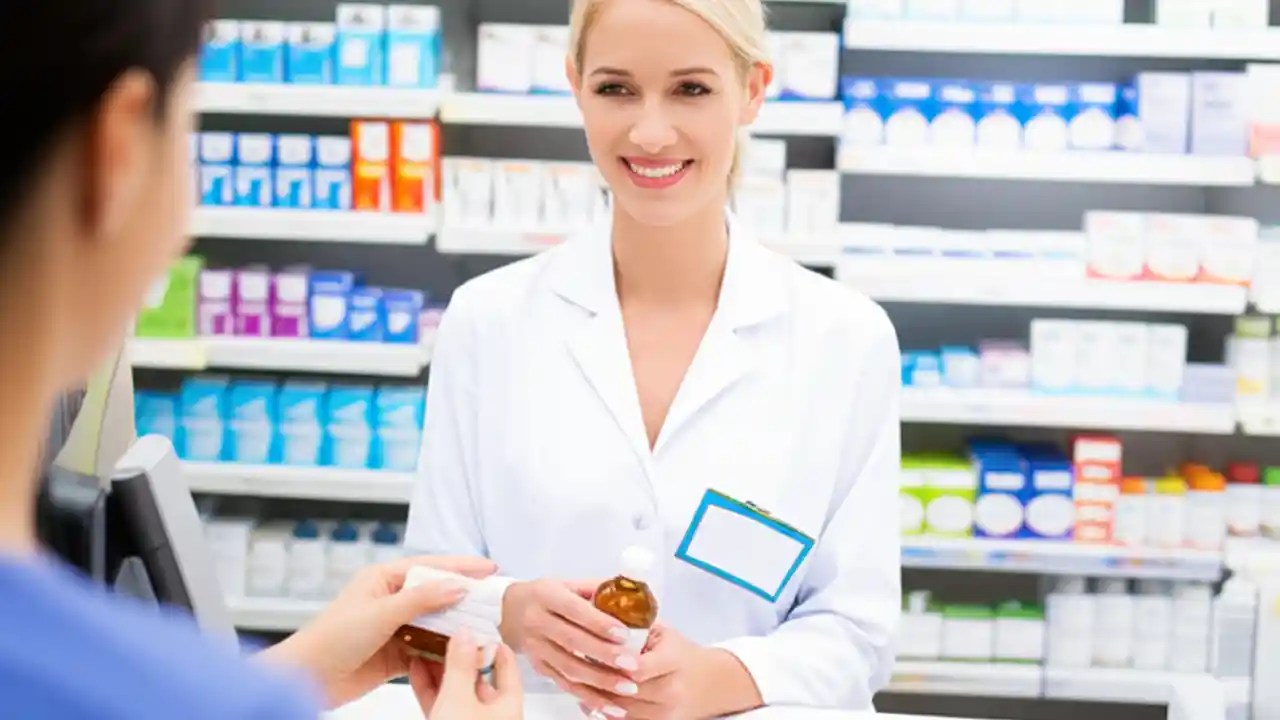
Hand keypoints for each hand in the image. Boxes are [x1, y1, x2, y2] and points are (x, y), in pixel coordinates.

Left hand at [261, 555, 495, 707]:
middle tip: (493, 602)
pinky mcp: (396, 654)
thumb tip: (457, 585)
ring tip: (482, 630)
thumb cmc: (332, 638)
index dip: (462, 566)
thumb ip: (421, 599)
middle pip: (436, 595)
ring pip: (434, 624)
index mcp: (383, 579)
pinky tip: (459, 655)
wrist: (307, 679)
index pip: (430, 567)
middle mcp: (390, 600)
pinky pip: (426, 650)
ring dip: (454, 629)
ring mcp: (394, 628)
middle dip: (463, 599)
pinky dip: (442, 653)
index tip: (490, 568)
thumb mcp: (380, 613)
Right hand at [409, 627, 522, 719]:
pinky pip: (441, 703)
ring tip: (428, 644)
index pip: (507, 665)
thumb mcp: (459, 700)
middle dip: (461, 653)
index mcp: (507, 706)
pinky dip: (429, 686)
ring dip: (441, 668)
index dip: (492, 642)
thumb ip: (461, 667)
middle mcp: (492, 714)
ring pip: (456, 689)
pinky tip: (417, 668)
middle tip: (448, 631)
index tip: (477, 624)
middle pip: (479, 676)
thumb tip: (464, 636)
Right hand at [500, 579, 636, 700]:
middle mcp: (537, 622)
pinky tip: (609, 704)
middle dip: (605, 655)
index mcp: (547, 596)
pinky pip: (564, 684)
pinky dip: (587, 696)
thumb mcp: (566, 583)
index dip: (599, 623)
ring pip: (568, 667)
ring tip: (627, 687)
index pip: (574, 610)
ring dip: (600, 681)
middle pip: (572, 641)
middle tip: (632, 664)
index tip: (624, 634)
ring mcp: (536, 647)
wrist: (506, 610)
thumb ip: (596, 589)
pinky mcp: (538, 666)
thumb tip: (630, 596)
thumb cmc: (543, 595)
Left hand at [571, 624, 705, 719]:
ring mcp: (667, 711)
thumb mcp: (663, 634)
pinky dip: (607, 714)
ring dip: (598, 698)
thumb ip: (635, 628)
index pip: (641, 667)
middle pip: (628, 691)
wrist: (710, 683)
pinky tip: (591, 701)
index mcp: (674, 660)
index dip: (617, 664)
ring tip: (579, 682)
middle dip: (599, 679)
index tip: (595, 654)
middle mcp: (672, 689)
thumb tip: (598, 613)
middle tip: (576, 665)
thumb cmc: (680, 654)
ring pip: (624, 710)